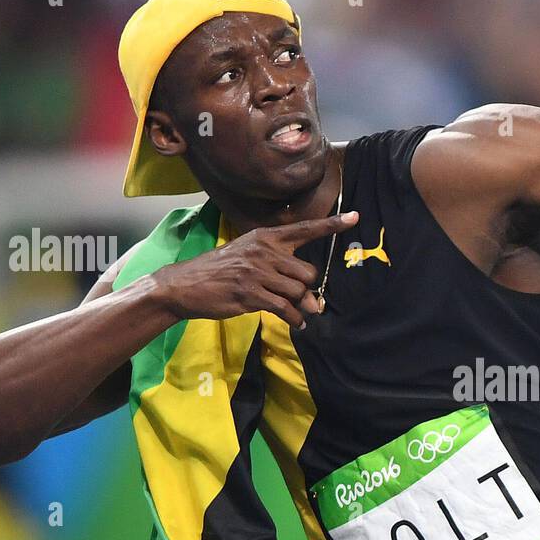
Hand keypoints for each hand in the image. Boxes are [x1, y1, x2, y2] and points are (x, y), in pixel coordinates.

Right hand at [155, 211, 358, 329]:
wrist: (185, 284)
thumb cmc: (220, 271)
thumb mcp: (248, 256)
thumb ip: (280, 271)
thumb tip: (311, 301)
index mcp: (265, 237)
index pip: (304, 228)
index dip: (331, 224)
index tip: (355, 216)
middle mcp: (264, 251)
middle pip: (307, 272)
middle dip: (308, 289)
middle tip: (303, 300)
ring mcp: (257, 272)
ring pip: (298, 291)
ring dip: (302, 306)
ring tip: (299, 314)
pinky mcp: (250, 294)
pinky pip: (285, 308)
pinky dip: (295, 318)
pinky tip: (296, 323)